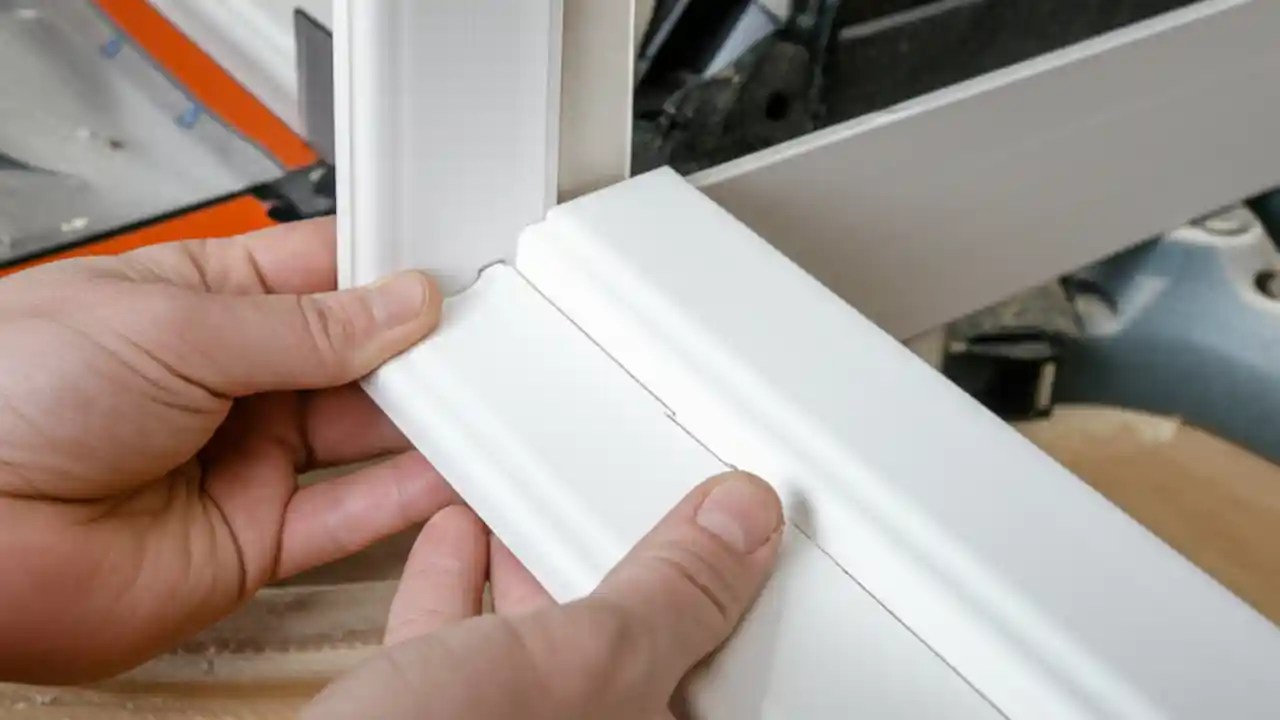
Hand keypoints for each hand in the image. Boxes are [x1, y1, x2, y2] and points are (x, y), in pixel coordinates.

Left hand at [0, 219, 455, 682]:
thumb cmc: (7, 403)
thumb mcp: (171, 328)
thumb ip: (302, 328)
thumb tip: (396, 305)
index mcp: (197, 304)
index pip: (320, 276)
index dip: (386, 275)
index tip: (447, 271)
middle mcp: (227, 382)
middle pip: (354, 358)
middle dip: (415, 348)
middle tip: (479, 338)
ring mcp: (242, 460)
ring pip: (360, 436)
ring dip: (421, 420)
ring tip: (482, 400)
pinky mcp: (252, 538)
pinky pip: (346, 514)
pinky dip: (404, 498)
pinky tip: (447, 471)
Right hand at [304, 472, 783, 719]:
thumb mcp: (583, 660)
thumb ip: (671, 592)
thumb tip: (744, 522)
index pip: (712, 664)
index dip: (720, 585)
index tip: (723, 513)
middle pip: (623, 646)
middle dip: (617, 560)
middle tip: (632, 495)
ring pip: (534, 639)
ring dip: (530, 559)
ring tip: (535, 497)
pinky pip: (457, 641)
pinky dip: (458, 580)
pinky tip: (454, 538)